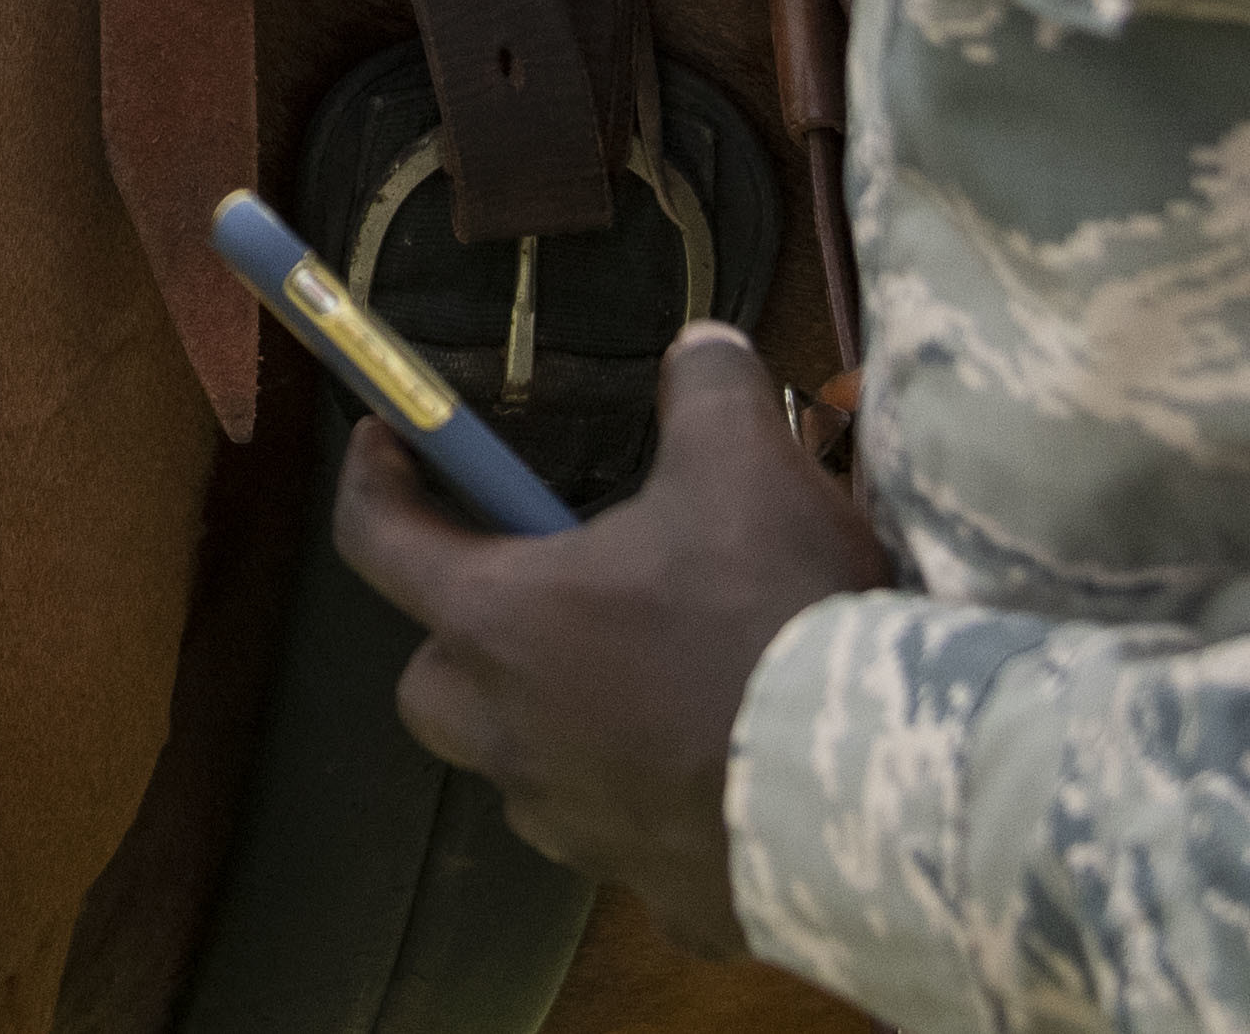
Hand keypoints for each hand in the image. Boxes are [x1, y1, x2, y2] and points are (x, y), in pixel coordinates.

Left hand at [328, 326, 885, 959]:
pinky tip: (728, 773)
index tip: (383, 444)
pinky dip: (657, 807)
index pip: (378, 542)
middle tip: (540, 595)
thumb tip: (701, 351)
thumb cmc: (776, 616)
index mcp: (502, 621)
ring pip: (525, 771)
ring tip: (651, 683)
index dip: (373, 481)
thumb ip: (706, 390)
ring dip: (560, 726)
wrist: (876, 791)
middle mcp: (514, 735)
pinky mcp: (661, 898)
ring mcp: (580, 827)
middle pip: (432, 685)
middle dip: (464, 639)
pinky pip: (631, 842)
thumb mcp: (746, 464)